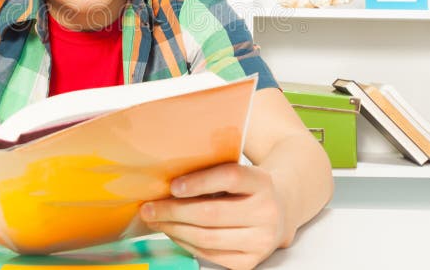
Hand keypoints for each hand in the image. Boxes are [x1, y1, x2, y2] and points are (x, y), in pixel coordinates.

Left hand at [139, 163, 293, 269]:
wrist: (281, 208)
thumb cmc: (247, 186)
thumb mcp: (239, 168)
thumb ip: (211, 170)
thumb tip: (165, 181)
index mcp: (262, 182)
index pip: (230, 177)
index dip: (199, 182)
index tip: (173, 185)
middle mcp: (266, 212)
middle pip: (212, 214)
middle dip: (173, 211)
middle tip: (149, 207)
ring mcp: (260, 240)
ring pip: (207, 238)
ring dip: (174, 230)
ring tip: (155, 221)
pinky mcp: (250, 261)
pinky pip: (210, 255)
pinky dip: (186, 244)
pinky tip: (173, 232)